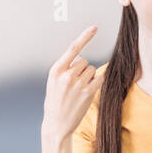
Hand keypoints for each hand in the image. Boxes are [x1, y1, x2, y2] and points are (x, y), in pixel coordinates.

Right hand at [42, 25, 103, 143]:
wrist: (56, 124)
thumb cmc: (55, 102)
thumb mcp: (53, 82)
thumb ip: (65, 68)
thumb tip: (81, 56)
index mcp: (56, 70)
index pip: (73, 48)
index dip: (85, 37)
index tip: (94, 28)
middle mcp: (66, 75)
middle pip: (84, 61)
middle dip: (82, 69)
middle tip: (75, 83)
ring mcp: (78, 84)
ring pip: (92, 69)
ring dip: (89, 76)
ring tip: (79, 89)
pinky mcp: (88, 93)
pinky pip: (98, 79)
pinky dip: (96, 82)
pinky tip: (87, 91)